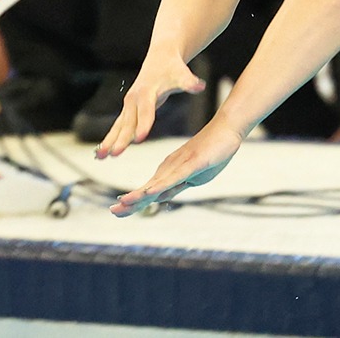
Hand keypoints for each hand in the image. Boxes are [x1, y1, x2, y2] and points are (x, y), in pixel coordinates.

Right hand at [94, 54, 205, 158]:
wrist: (161, 57)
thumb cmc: (173, 68)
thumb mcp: (182, 74)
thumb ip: (189, 82)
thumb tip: (200, 85)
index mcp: (147, 92)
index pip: (146, 111)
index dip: (143, 124)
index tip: (139, 138)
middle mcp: (134, 99)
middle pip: (129, 121)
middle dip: (122, 138)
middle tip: (117, 153)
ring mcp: (129, 105)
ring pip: (118, 126)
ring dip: (109, 141)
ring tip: (100, 157)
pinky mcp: (128, 109)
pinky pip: (118, 126)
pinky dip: (110, 138)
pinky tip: (103, 153)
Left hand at [110, 121, 241, 216]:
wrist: (226, 128)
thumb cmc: (212, 151)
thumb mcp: (194, 176)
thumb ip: (177, 186)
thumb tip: (161, 197)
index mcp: (170, 172)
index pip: (149, 191)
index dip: (133, 201)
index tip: (117, 210)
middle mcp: (170, 168)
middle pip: (148, 189)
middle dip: (130, 202)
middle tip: (113, 211)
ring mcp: (180, 165)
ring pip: (157, 184)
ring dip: (139, 195)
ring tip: (123, 204)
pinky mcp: (192, 163)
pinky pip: (174, 178)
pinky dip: (160, 186)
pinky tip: (150, 192)